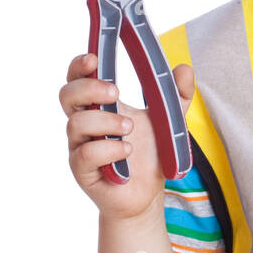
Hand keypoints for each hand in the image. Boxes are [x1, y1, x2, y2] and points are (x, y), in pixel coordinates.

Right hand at [59, 52, 196, 220]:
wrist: (147, 195)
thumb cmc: (151, 154)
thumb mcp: (170, 120)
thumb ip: (177, 94)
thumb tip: (184, 67)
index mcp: (101, 106)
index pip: (78, 79)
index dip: (79, 66)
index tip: (94, 58)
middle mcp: (85, 123)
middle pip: (67, 95)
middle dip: (89, 88)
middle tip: (116, 92)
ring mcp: (81, 147)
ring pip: (76, 123)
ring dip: (105, 121)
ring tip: (130, 129)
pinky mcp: (83, 170)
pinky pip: (85, 154)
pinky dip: (108, 149)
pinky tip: (127, 151)